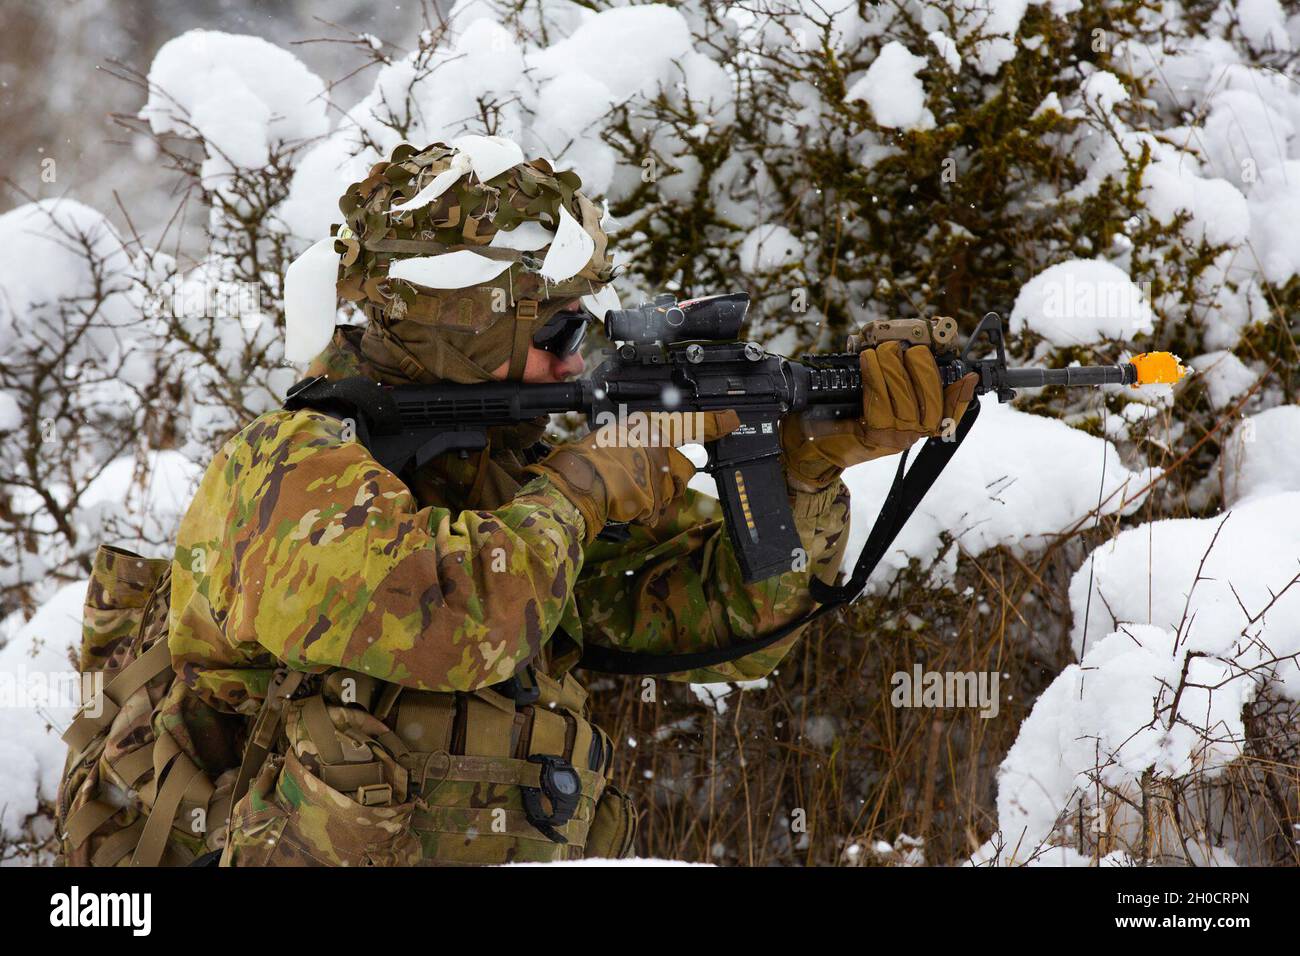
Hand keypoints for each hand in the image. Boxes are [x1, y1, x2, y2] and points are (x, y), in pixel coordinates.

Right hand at [528, 410, 740, 541]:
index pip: (692, 423)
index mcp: (650, 427)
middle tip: (643, 474)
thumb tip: (659, 442)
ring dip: (658, 494)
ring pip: (673, 491)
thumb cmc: (589, 457)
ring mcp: (660, 478)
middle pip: (685, 468)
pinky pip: (657, 510)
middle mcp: (661, 450)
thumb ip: (642, 438)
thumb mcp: (617, 432)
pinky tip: (625, 501)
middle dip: (672, 476)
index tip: (732, 420)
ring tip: (629, 488)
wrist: (576, 484)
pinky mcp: (654, 502)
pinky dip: (644, 511)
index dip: (715, 423)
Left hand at [781, 342, 977, 491]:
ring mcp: (894, 438)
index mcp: (916, 427)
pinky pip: (882, 403)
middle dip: (922, 368)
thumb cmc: (844, 419)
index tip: (969, 377)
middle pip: (930, 401)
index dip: (960, 395)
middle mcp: (910, 435)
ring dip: (895, 368)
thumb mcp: (874, 399)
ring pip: (907, 400)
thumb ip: (895, 381)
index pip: (948, 413)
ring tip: (884, 350)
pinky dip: (876, 377)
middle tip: (909, 348)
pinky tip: (869, 361)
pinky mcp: (874, 437)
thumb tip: (907, 349)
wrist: (814, 447)